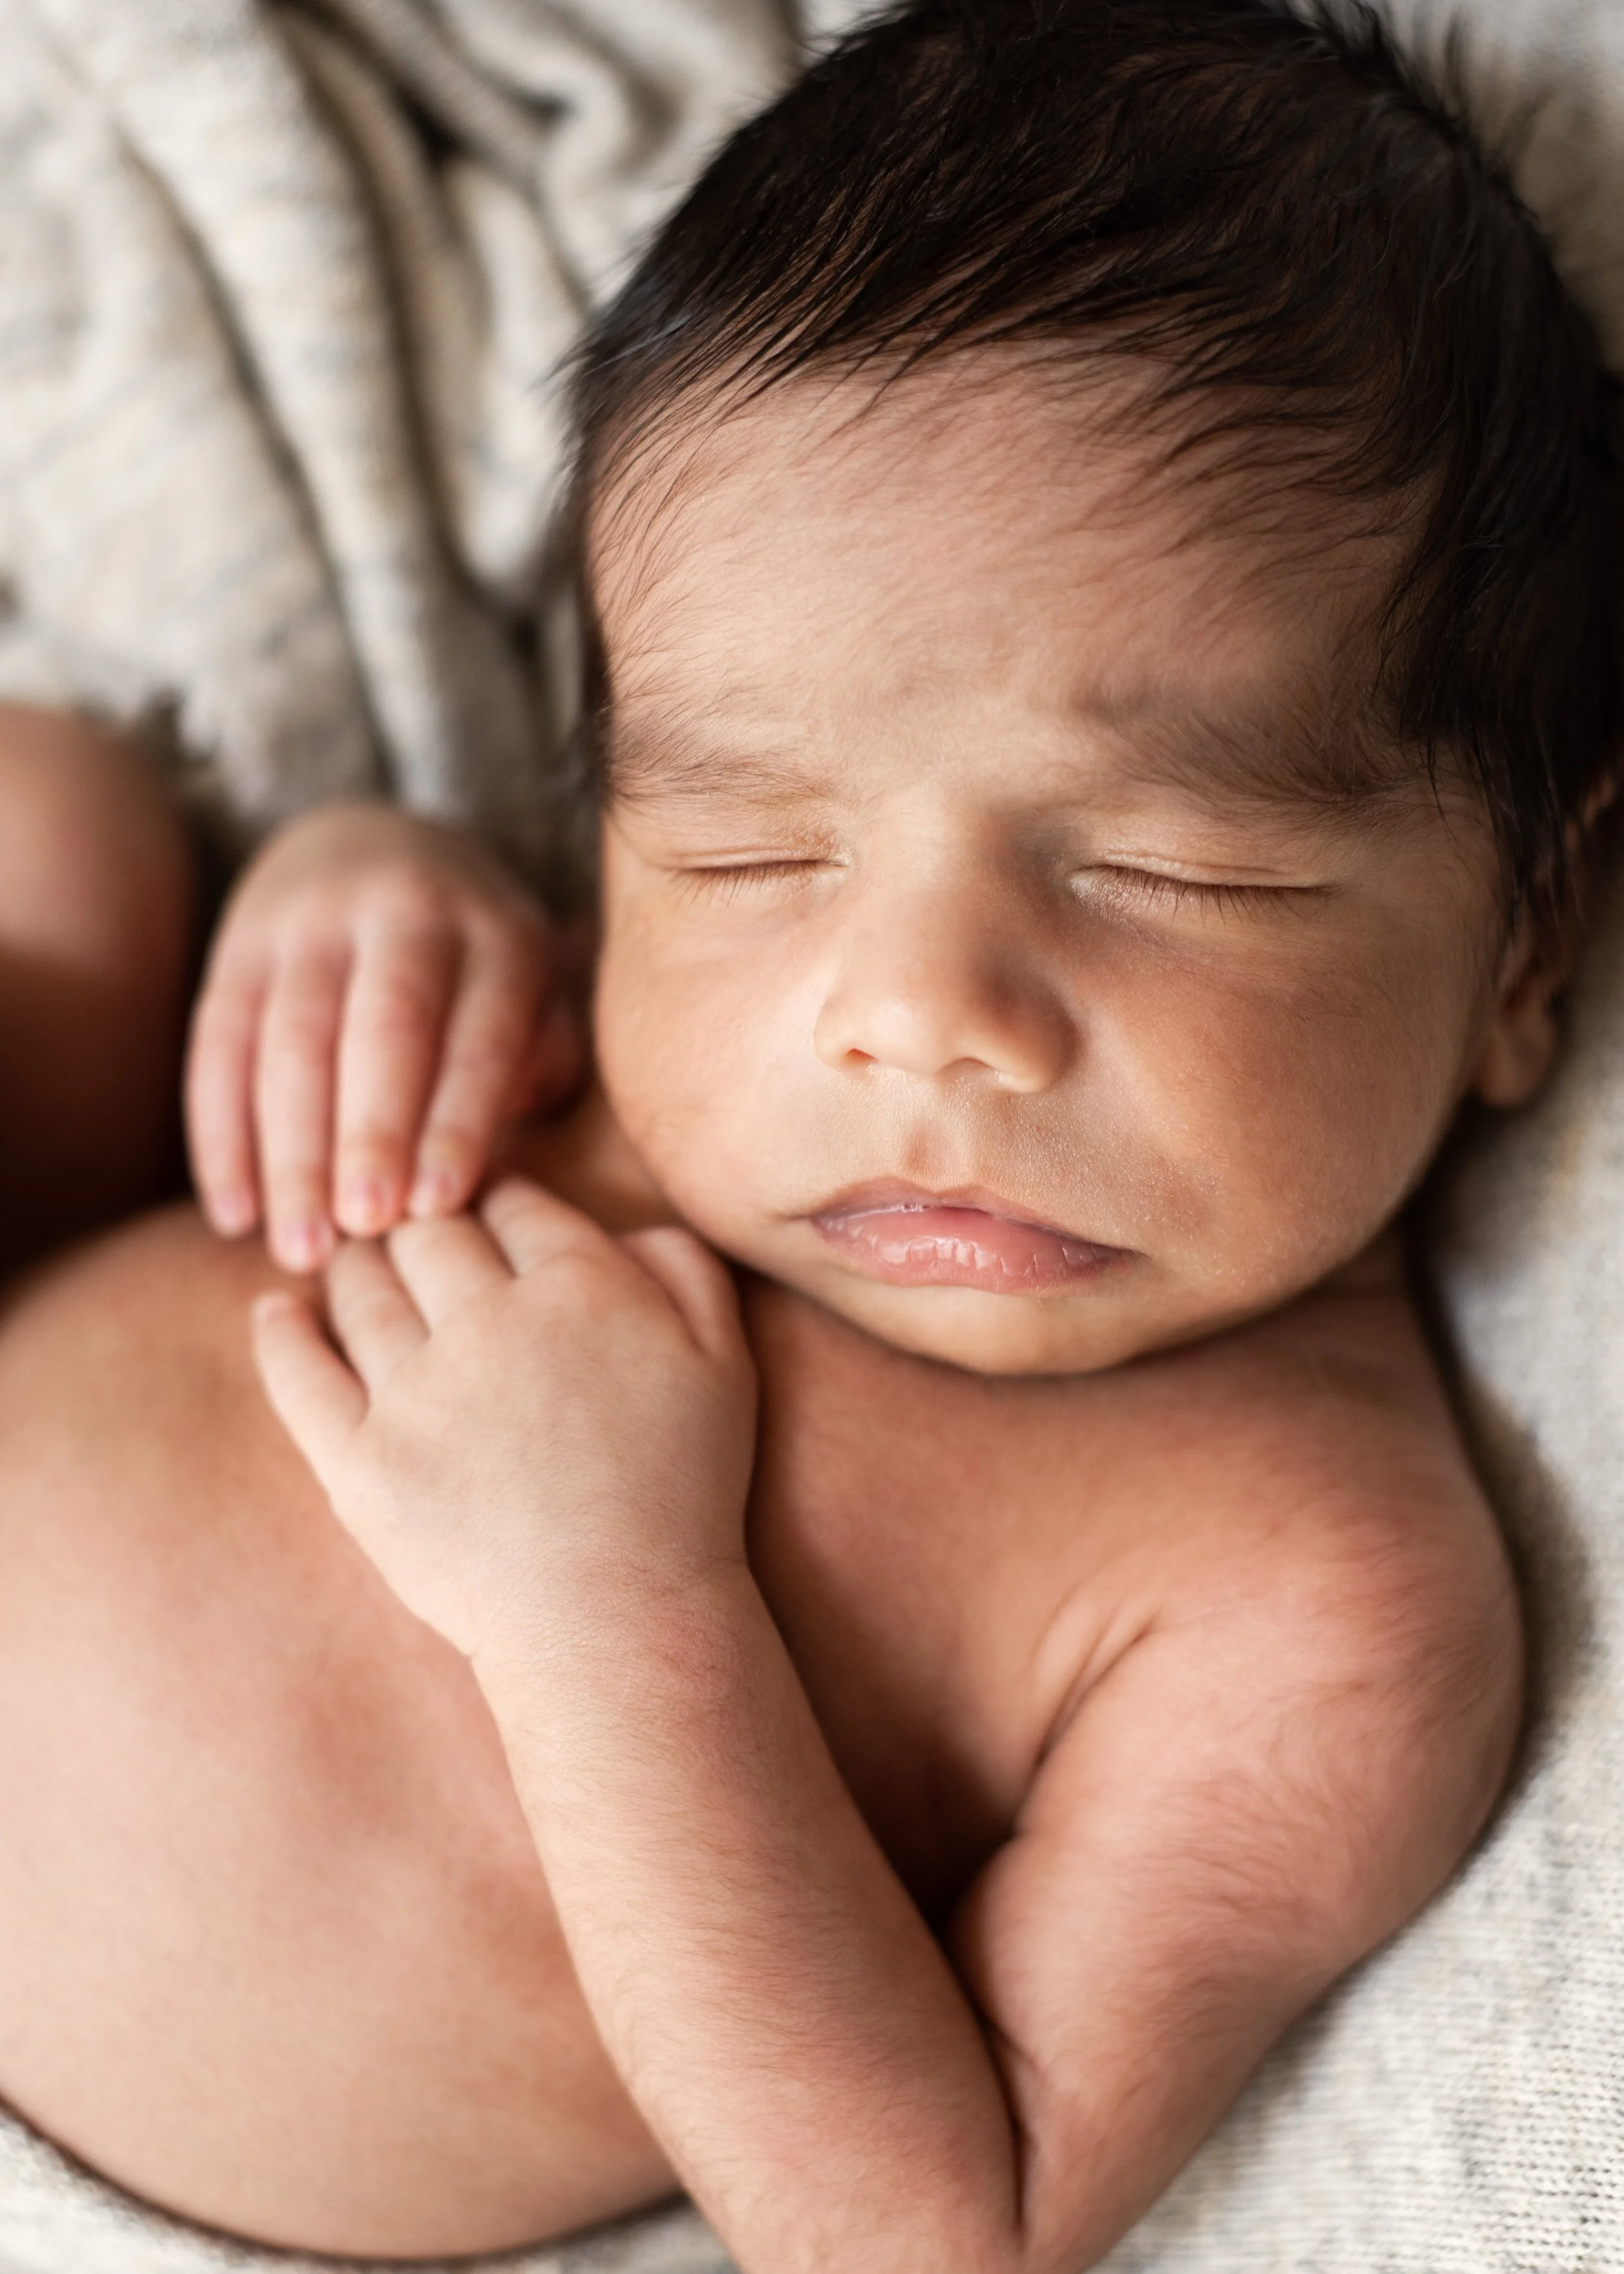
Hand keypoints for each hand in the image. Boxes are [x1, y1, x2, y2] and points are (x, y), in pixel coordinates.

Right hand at [187, 803, 580, 1270]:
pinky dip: (222, 1137)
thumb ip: (541, 1065)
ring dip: (291, 1155)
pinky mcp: (237, 946)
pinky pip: (217, 1046)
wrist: (373, 846)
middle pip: (381, 1030)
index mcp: (495, 935)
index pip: (478, 1033)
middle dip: (369, 1135)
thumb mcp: (536, 993)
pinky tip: (235, 1216)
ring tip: (299, 1250)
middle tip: (363, 1230)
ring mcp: (311, 922)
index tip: (438, 1209)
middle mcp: (403, 913)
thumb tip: (504, 1156)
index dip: (455, 1122)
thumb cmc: (478, 969)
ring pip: (291, 1044)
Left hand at [251, 1179, 757, 1666]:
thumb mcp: (724, 1360)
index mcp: (580, 1287)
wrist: (619, 1621)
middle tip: (413, 1227)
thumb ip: (683, 1267)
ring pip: (362, 1289)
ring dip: (356, 1265)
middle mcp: (490, 1323)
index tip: (485, 1210)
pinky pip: (300, 1374)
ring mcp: (416, 1394)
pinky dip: (281, 1333)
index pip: (513, 1203)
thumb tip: (621, 1224)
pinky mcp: (360, 1462)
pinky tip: (276, 1311)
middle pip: (428, 1232)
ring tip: (355, 1265)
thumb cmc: (683, 1491)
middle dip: (420, 1220)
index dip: (496, 1197)